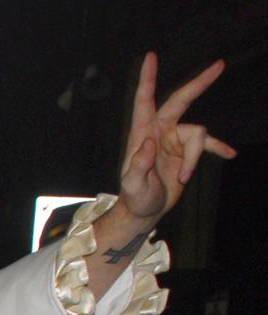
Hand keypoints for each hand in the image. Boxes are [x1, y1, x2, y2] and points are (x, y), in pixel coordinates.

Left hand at [115, 54, 235, 225]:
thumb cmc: (135, 197)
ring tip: (183, 179)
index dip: (148, 79)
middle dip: (199, 83)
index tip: (151, 57)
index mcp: (142, 133)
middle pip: (181, 100)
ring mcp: (175, 139)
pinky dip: (218, 149)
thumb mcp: (133, 184)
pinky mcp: (187, 150)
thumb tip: (147, 142)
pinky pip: (208, 145)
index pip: (144, 101)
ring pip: (199, 135)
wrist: (146, 209)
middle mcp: (159, 131)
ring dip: (194, 159)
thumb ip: (139, 164)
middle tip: (219, 65)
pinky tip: (229, 154)